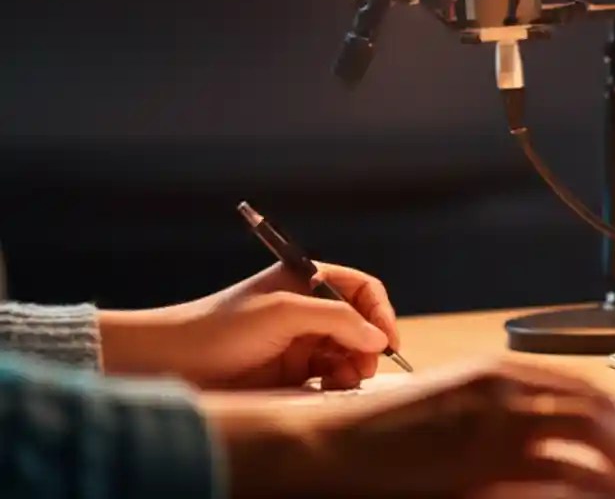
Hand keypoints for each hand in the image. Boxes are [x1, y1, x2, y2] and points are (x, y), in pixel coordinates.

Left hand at [100, 262, 399, 389]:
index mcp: (306, 279)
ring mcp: (299, 340)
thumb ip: (338, 319)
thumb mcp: (285, 312)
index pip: (361, 289)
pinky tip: (330, 389)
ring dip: (355, 366)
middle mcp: (307, 307)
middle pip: (360, 322)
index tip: (387, 339)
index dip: (380, 311)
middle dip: (368, 344)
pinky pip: (330, 376)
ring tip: (346, 380)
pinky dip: (338, 383)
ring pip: (348, 352)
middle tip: (363, 366)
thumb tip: (380, 338)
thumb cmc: (222, 327)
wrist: (173, 362)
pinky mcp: (290, 372)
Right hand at [205, 358, 614, 498]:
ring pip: (586, 436)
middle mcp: (501, 390)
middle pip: (595, 407)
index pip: (581, 388)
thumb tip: (556, 449)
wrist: (322, 448)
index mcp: (496, 374)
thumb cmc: (381, 439)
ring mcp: (491, 425)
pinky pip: (555, 476)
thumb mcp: (452, 416)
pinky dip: (591, 488)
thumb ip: (504, 422)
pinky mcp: (479, 464)